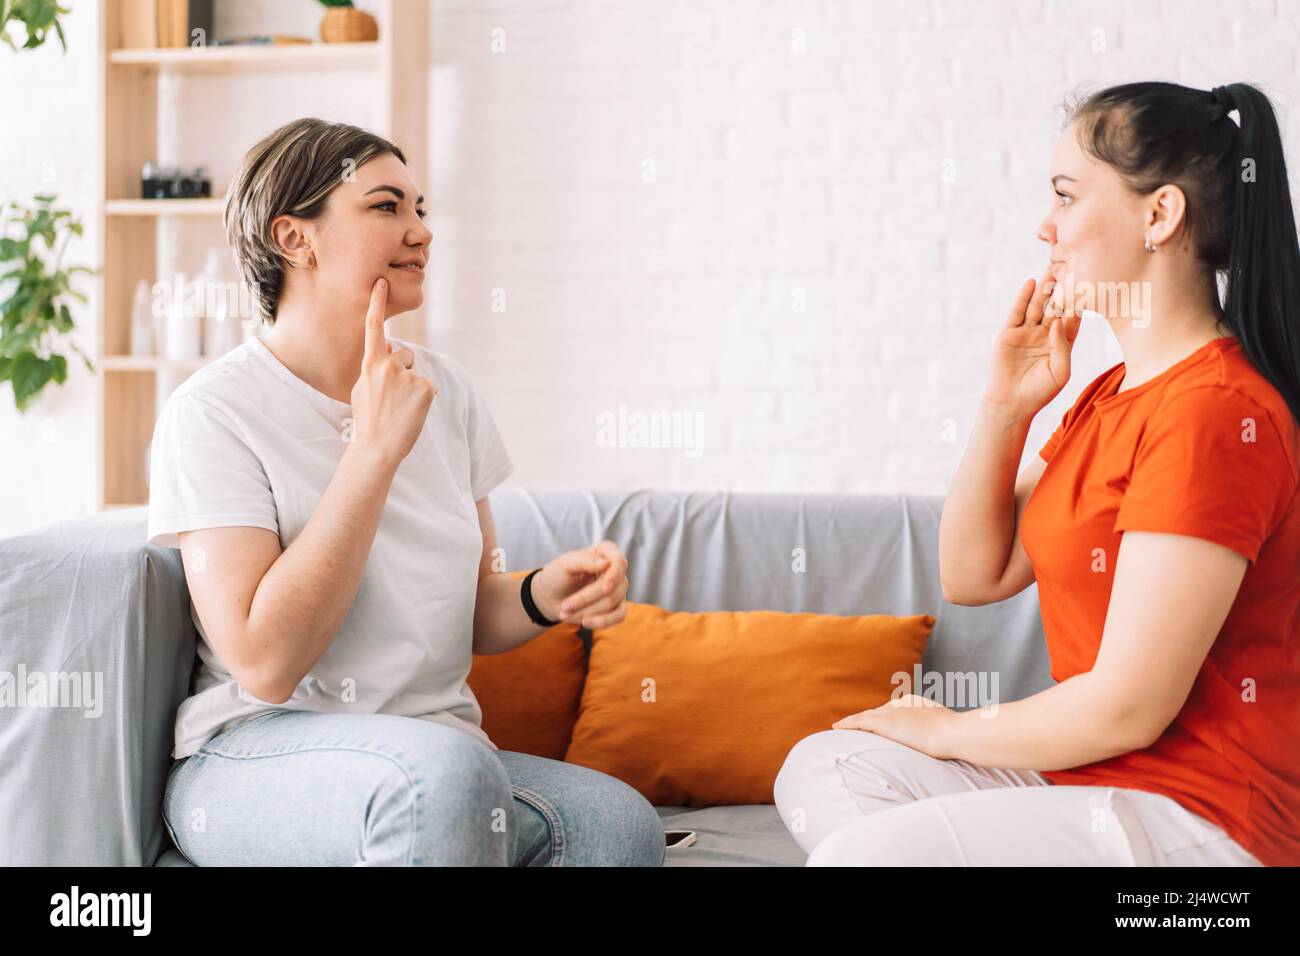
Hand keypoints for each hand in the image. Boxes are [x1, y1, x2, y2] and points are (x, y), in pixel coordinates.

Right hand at [349, 277, 436, 465]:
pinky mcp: (425, 387)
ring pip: (416, 372)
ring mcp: (408, 375)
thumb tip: (390, 347)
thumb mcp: (363, 388)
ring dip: (413, 386)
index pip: (374, 328)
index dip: (377, 304)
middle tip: (392, 398)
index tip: (381, 282)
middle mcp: (388, 365)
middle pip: (404, 354)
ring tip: (400, 408)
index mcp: (370, 364)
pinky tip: (412, 412)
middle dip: (402, 370)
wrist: (377, 447)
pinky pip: (428, 386)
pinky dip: (424, 399)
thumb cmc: (369, 420)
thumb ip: (374, 366)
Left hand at [530, 540, 628, 628]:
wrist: (551, 596)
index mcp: (606, 552)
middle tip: (564, 606)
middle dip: (586, 600)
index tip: (604, 589)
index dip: (614, 577)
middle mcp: (616, 569)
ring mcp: (619, 588)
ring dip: (587, 612)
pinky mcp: (617, 606)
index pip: (619, 562)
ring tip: (565, 613)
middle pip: (613, 588)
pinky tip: (585, 622)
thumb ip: (584, 560)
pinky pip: (618, 616)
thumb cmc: (557, 576)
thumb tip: (605, 563)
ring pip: (613, 604)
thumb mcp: (564, 564)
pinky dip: (601, 622)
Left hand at [832, 693, 958, 758]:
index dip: (886, 719)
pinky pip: (858, 722)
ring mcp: (892, 713)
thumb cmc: (957, 737)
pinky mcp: (883, 722)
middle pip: (879, 712)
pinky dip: (846, 724)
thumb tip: (951, 742)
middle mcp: (902, 704)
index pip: (895, 711)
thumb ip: (942, 733)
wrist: (954, 734)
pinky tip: (836, 728)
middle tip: (855, 728)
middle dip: (868, 720)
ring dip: (853, 723)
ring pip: (866, 717)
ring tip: (841, 729)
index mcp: (917, 703)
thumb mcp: (948, 730)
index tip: (881, 726)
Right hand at [982, 262, 1082, 422]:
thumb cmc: (1040, 392)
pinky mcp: (1008, 333)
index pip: (1073, 317)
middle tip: (1073, 265)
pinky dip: (1023, 297)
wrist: (1011, 404)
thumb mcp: (1060, 371)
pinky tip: (1030, 283)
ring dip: (1044, 287)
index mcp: (1061, 342)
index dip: (1079, 301)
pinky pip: (1017, 311)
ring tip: (1052, 267)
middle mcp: (1045, 334)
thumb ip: (1062, 346)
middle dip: (1063, 288)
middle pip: (1055, 306)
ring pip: (1037, 305)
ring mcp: (1026, 332)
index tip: (1090, 283)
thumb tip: (1057, 322)